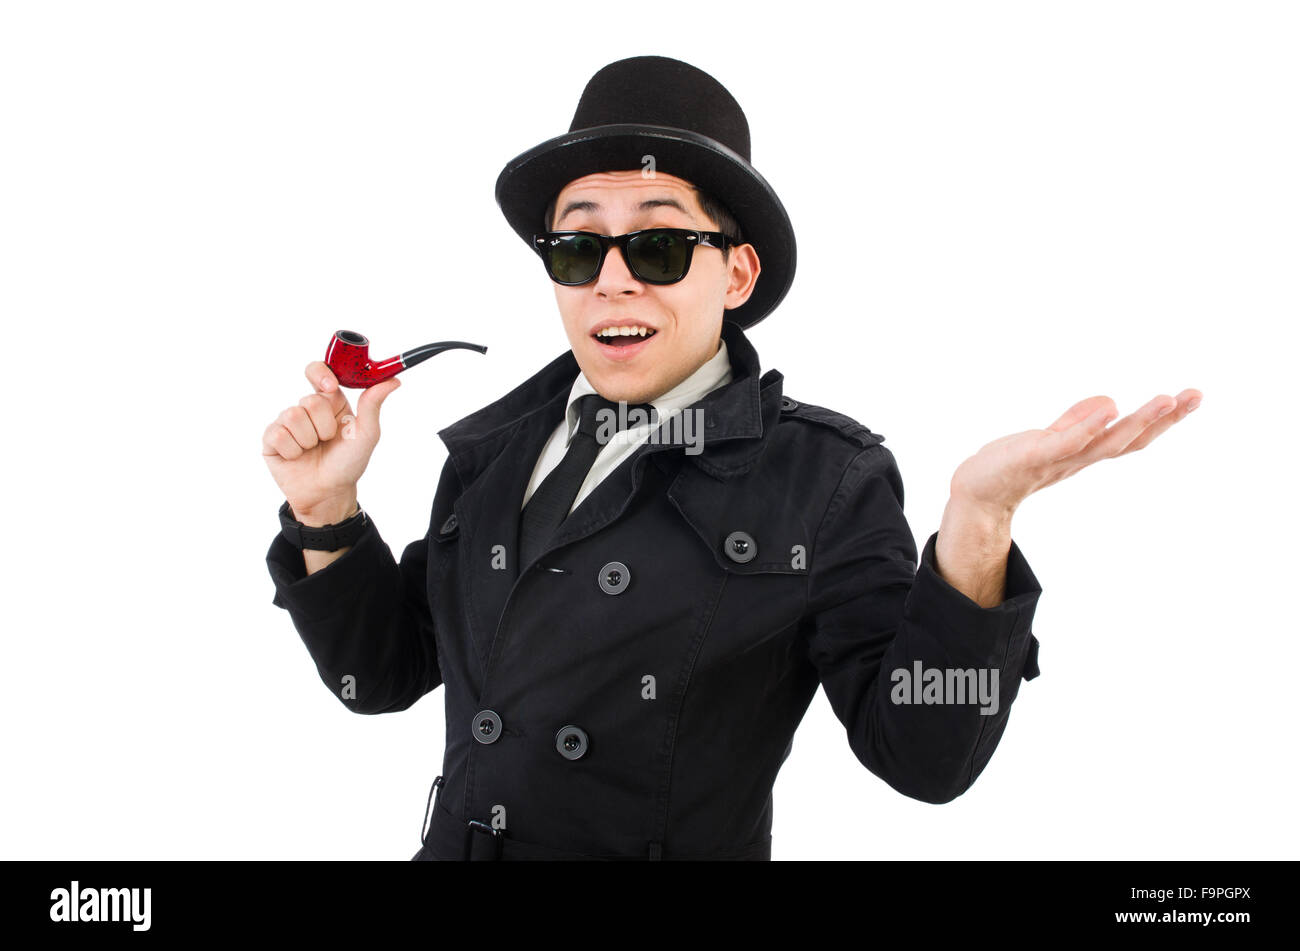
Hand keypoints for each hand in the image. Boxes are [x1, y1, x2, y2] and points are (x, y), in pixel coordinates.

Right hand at [261, 360, 401, 523]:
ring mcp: (287, 422)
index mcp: (330, 401)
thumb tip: (392, 381)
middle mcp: (307, 408)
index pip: (317, 371)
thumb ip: (373, 405)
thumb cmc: (348, 463)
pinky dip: (292, 450)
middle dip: (324, 426)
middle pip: (309, 400)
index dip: (320, 374)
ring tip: (313, 450)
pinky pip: (278, 434)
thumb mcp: (367, 434)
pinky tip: (297, 457)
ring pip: (293, 416)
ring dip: (309, 440)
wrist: (328, 493)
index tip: (330, 386)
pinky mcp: (271, 439)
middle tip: (328, 440)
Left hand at [948, 389, 1203, 519]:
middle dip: (1163, 419)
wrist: (975, 493)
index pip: (1131, 436)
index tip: (1192, 397)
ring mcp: (1058, 460)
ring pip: (1106, 443)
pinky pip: (1066, 442)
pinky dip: (1088, 427)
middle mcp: (1078, 459)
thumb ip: (1077, 421)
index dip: (1162, 420)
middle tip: (1194, 395)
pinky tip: (1110, 408)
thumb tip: (1111, 402)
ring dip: (1138, 422)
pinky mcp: (1033, 458)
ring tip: (1167, 400)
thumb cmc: (1011, 465)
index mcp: (1085, 453)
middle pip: (1129, 441)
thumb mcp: (1049, 438)